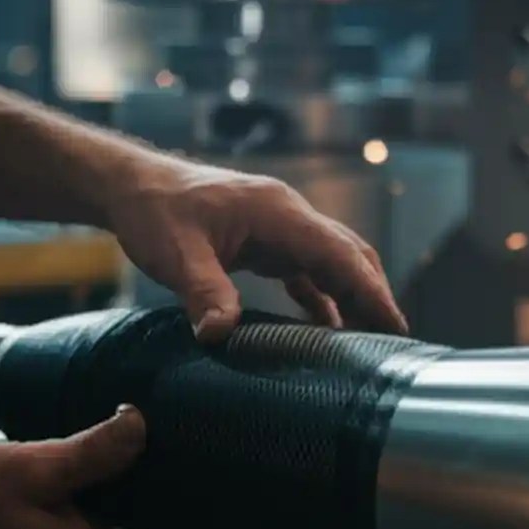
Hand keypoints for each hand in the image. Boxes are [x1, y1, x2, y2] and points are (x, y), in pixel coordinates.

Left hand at [105, 154, 408, 342]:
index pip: (339, 254)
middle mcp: (288, 217)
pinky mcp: (266, 242)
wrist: (133, 186)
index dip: (370, 290)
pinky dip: (322, 297)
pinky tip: (328, 328)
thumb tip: (220, 334)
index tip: (395, 324)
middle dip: (374, 296)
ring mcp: (279, 228)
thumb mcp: (176, 253)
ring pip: (332, 262)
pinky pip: (307, 270)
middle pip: (349, 256)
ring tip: (370, 341)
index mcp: (278, 213)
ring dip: (352, 297)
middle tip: (394, 342)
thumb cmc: (154, 211)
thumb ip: (204, 290)